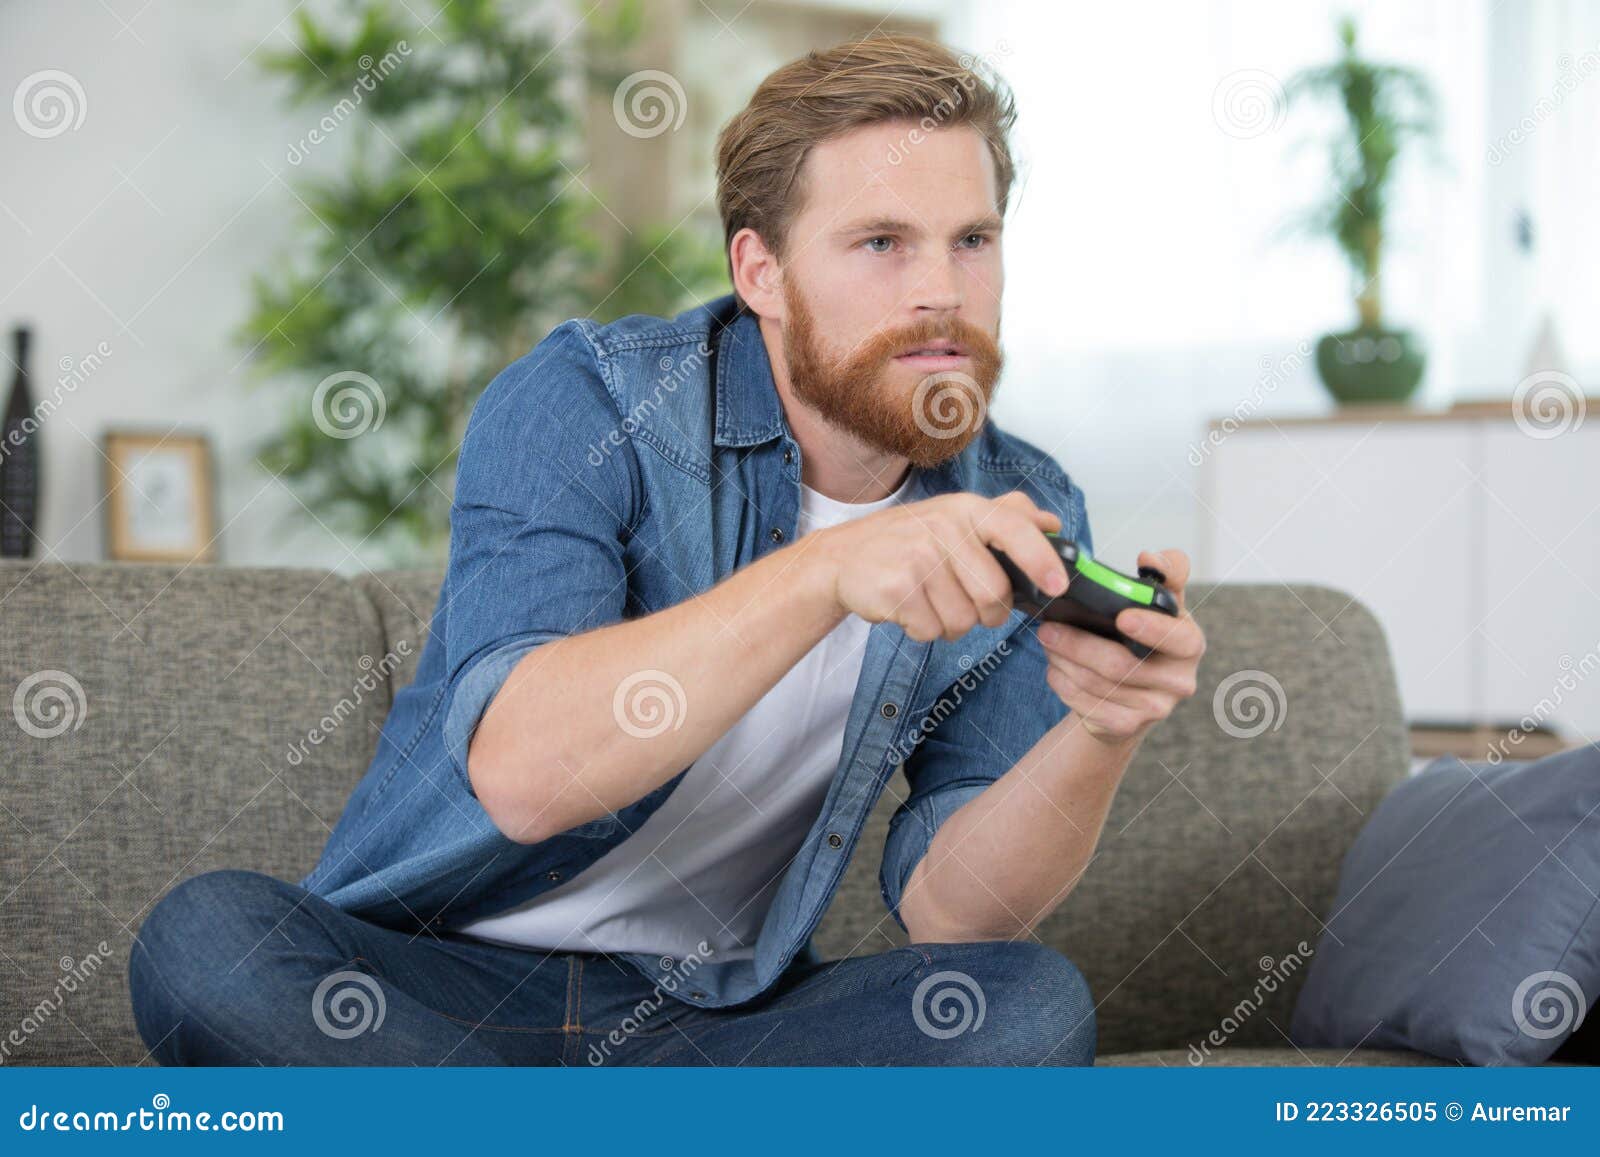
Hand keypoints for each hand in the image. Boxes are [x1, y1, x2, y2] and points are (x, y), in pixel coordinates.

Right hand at [815, 491, 1067, 642]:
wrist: (843, 557)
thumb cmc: (909, 540)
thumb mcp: (956, 516)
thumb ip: (1008, 517)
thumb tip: (1053, 525)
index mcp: (965, 509)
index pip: (1014, 529)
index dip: (1041, 560)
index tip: (1058, 587)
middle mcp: (943, 528)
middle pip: (993, 595)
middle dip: (986, 613)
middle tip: (965, 602)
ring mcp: (917, 558)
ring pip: (963, 621)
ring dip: (950, 624)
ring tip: (929, 601)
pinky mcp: (896, 589)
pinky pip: (932, 631)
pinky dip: (923, 630)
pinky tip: (909, 608)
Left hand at [1036, 548, 1205, 745]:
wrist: (1132, 694)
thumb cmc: (1142, 637)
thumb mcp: (1158, 604)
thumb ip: (1164, 574)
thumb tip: (1149, 558)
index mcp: (1190, 645)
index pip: (1179, 638)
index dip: (1152, 629)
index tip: (1122, 618)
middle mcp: (1179, 681)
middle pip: (1122, 665)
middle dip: (1079, 644)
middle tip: (1047, 627)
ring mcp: (1155, 709)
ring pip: (1098, 685)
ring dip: (1064, 661)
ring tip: (1046, 640)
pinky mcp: (1126, 727)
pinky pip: (1086, 705)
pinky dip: (1063, 683)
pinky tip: (1054, 667)